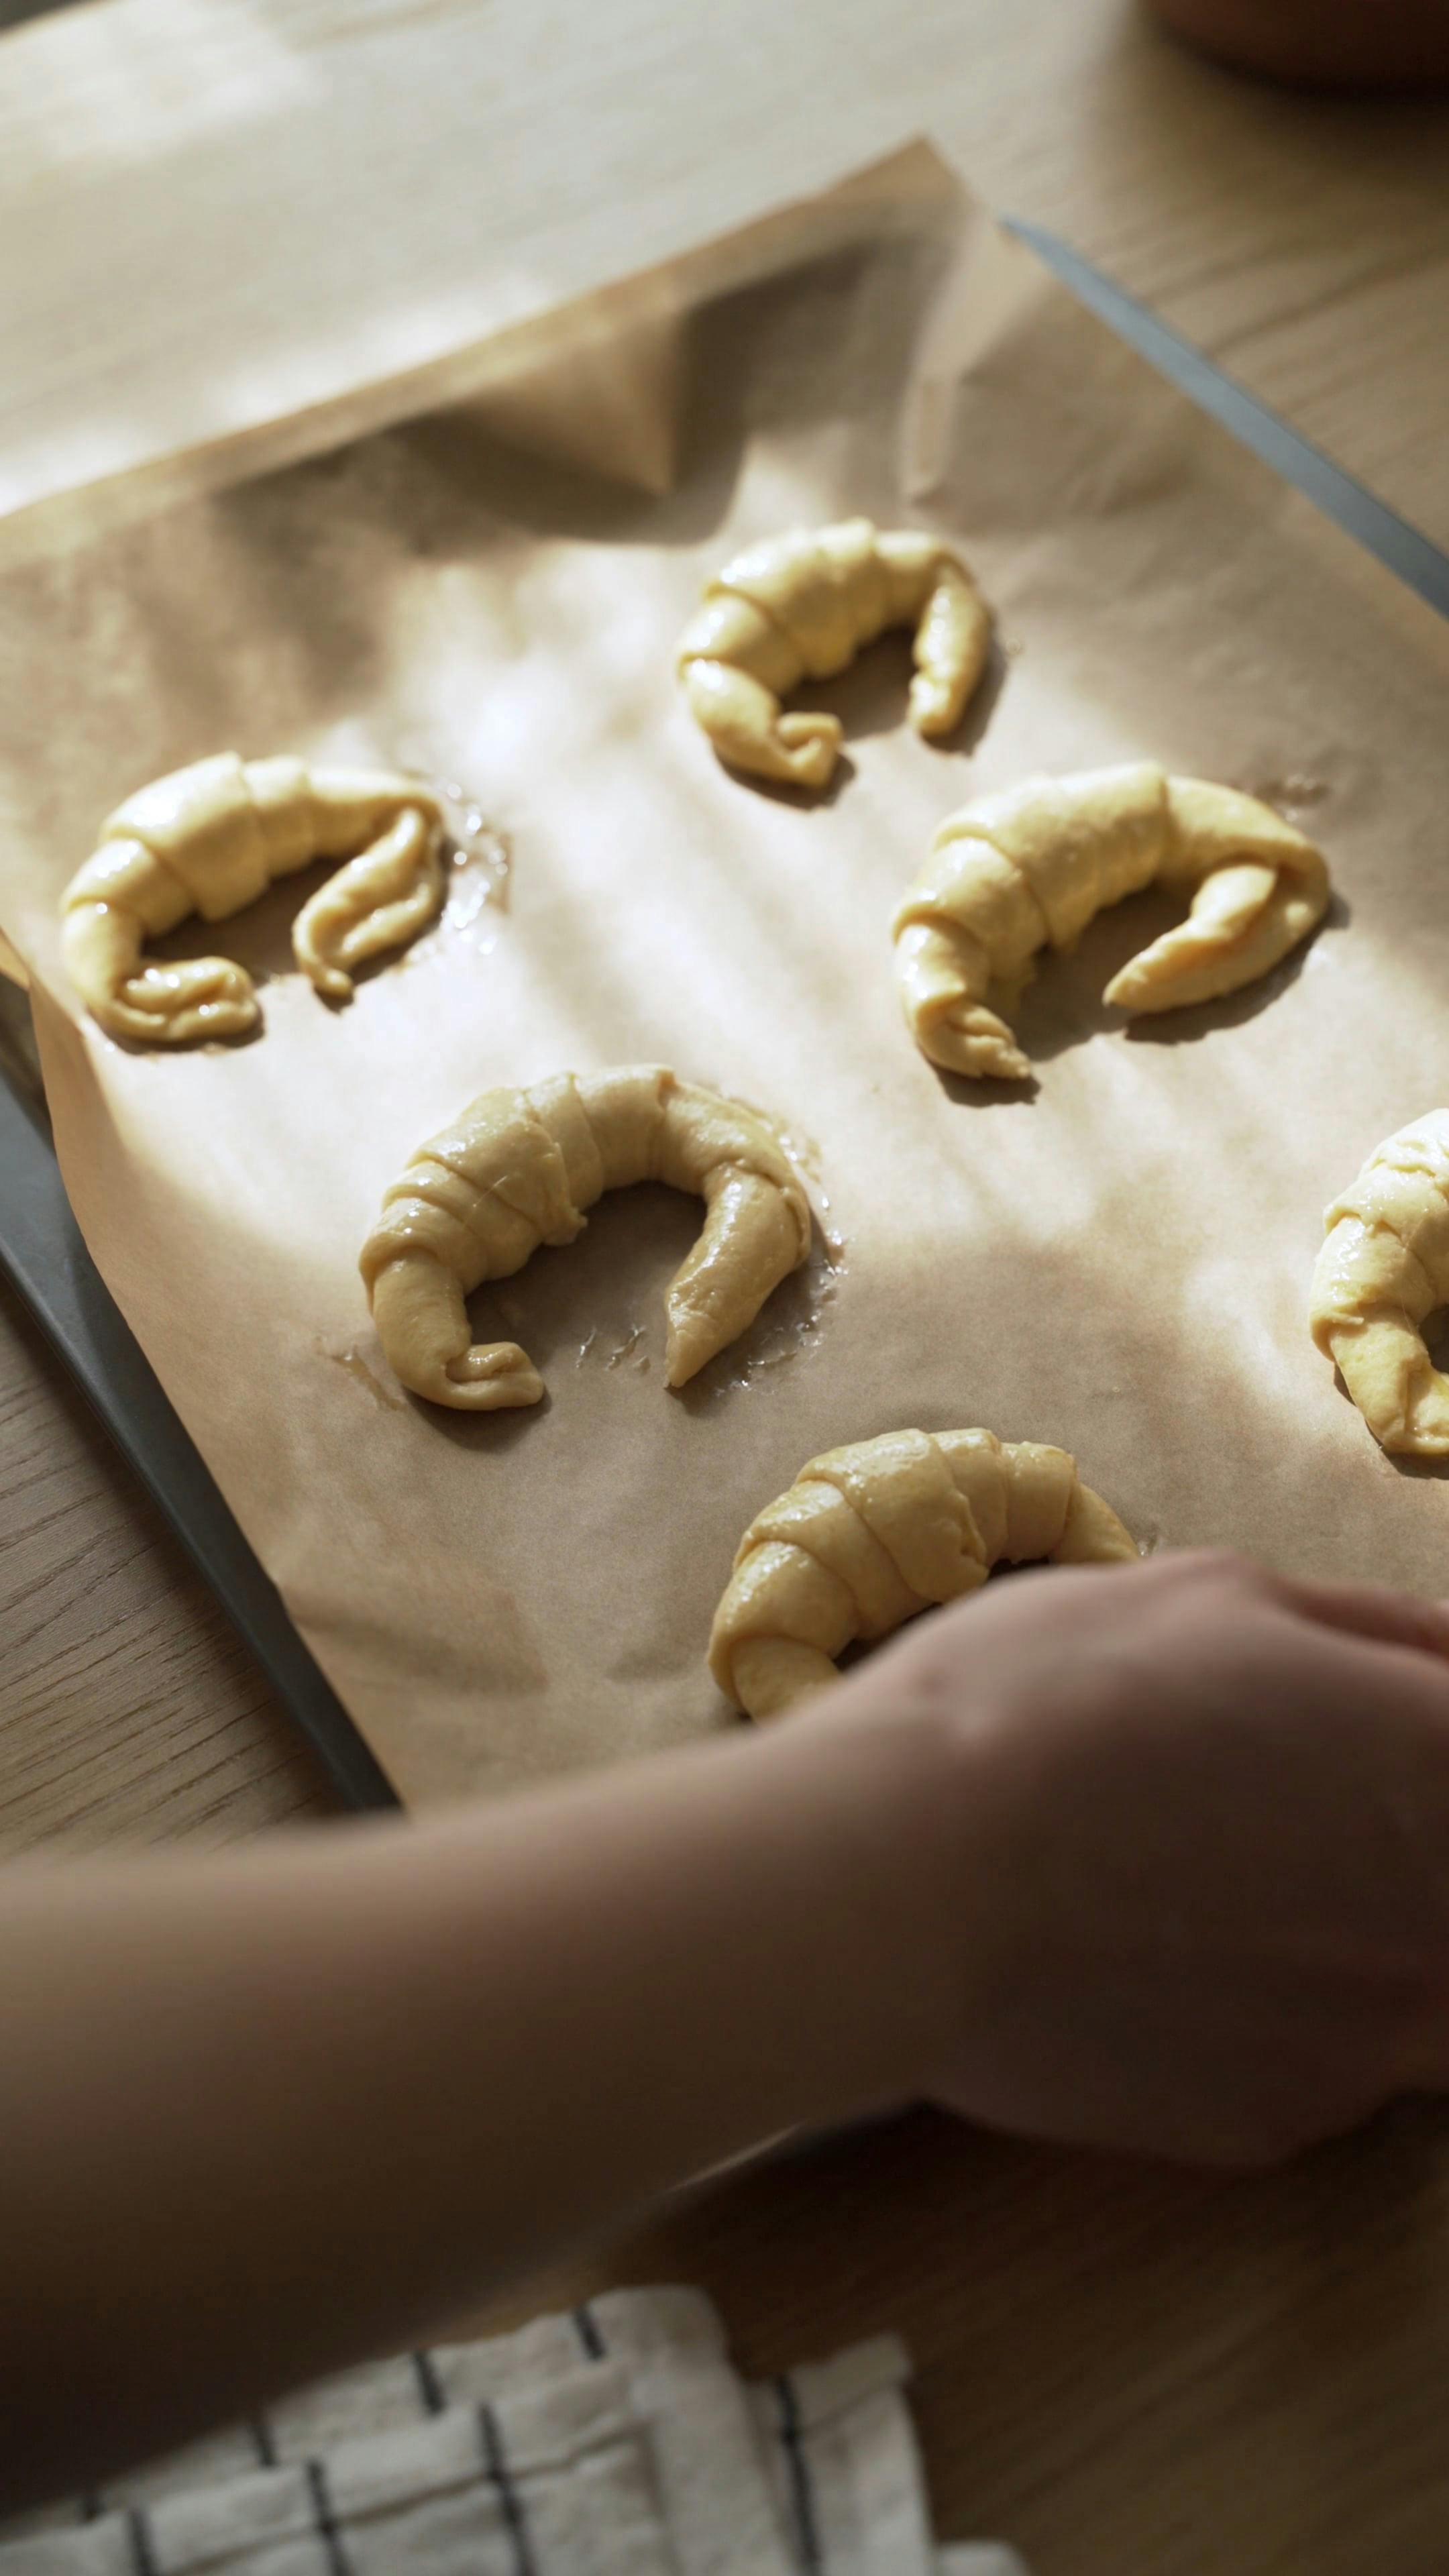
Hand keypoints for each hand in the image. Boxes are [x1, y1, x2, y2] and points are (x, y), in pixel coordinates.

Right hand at [797, 1550, 1448, 2165]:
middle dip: (1394, 1855)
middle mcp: (1447, 1928)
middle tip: (1274, 1818)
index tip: (1358, 1751)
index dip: (1422, 1747)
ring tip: (1214, 1887)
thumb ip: (1375, 1632)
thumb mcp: (1217, 1594)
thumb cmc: (1052, 1699)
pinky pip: (1310, 2068)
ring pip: (1412, 2004)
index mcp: (1446, 1768)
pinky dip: (1258, 2018)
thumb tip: (1447, 1661)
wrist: (910, 1870)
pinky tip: (1154, 1954)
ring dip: (1347, 1950)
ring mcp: (1370, 2047)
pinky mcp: (1274, 2127)